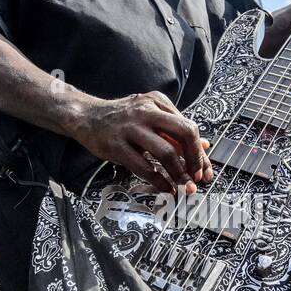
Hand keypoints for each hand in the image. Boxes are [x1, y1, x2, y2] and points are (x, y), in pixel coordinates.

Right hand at [70, 90, 213, 191]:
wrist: (86, 116)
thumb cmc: (122, 118)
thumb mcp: (150, 116)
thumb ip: (174, 130)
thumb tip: (203, 146)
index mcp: (158, 103)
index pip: (189, 127)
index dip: (200, 152)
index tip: (204, 170)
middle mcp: (147, 112)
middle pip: (184, 133)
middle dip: (195, 160)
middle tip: (197, 178)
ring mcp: (131, 129)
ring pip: (166, 152)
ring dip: (179, 174)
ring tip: (183, 186)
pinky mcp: (117, 146)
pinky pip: (144, 167)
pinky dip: (159, 180)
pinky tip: (166, 187)